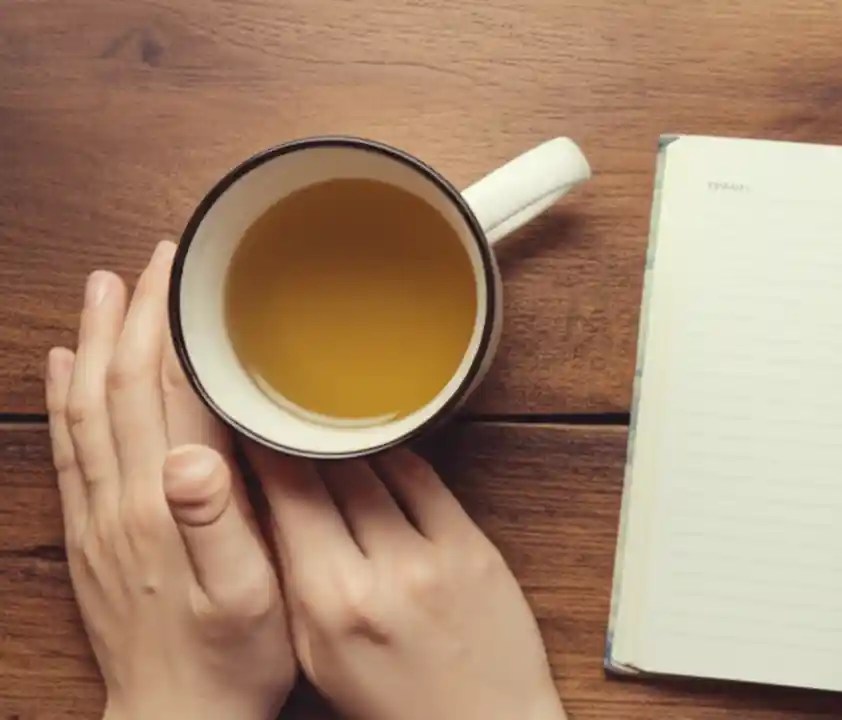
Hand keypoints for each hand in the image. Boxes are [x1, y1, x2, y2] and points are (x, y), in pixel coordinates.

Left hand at [45, 242, 295, 719]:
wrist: (177, 715)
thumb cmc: (232, 656)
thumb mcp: (249, 595)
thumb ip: (217, 522)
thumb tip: (192, 451)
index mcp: (167, 503)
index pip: (164, 391)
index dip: (171, 326)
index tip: (184, 274)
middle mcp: (123, 498)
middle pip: (120, 384)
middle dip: (133, 314)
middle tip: (153, 261)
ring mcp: (99, 515)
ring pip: (87, 407)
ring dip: (94, 341)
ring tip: (103, 289)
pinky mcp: (89, 534)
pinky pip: (68, 449)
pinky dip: (64, 399)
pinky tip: (64, 368)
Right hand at [244, 443, 565, 719]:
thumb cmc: (394, 702)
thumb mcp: (318, 655)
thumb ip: (291, 584)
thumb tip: (267, 511)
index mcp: (330, 606)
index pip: (287, 501)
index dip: (263, 455)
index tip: (248, 427)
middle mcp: (383, 573)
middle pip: (329, 476)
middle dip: (299, 441)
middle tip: (281, 414)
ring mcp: (435, 555)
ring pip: (376, 469)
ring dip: (344, 443)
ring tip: (323, 424)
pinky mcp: (475, 546)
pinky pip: (426, 479)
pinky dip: (396, 459)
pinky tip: (379, 451)